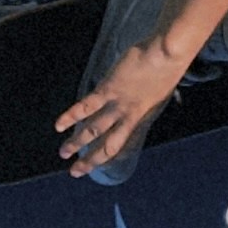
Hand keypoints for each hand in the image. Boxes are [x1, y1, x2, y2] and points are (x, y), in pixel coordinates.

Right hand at [56, 29, 191, 178]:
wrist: (168, 54)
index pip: (127, 145)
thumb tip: (136, 98)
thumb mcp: (160, 89)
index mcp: (145, 118)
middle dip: (91, 160)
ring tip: (63, 152)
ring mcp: (119, 105)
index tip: (100, 164)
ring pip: (93, 130)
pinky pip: (86, 107)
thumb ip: (146, 98)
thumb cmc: (168, 67)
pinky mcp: (109, 90)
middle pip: (109, 146)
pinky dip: (71, 117)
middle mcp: (131, 118)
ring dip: (76, 142)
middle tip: (76, 172)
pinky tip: (59, 126)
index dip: (113, 156)